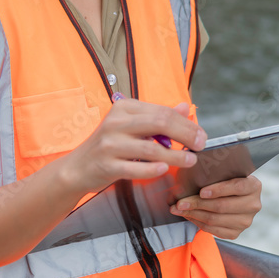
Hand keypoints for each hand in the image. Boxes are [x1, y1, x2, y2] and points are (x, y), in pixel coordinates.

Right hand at [58, 101, 205, 195]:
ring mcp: (110, 144)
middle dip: (185, 134)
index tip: (201, 135)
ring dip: (175, 156)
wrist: (77, 168)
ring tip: (190, 160)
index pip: (162, 112)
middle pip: (159, 123)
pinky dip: (152, 169)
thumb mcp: (132, 126)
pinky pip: (135, 168)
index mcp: (125, 108)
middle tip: (200, 145)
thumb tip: (185, 107)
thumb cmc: (110, 145)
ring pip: (151, 149)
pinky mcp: (106, 165)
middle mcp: (116, 123)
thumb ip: (158, 117)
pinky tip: (165, 169)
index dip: (186, 123)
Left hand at [169, 176, 261, 238]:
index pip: (237, 187)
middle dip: (198, 204)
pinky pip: (213, 230)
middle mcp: (253, 205)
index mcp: (254, 186)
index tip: (201, 191)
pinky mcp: (236, 233)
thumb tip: (192, 168)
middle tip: (180, 202)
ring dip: (194, 214)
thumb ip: (216, 171)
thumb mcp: (226, 173)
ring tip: (179, 209)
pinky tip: (189, 215)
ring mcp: (246, 221)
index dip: (219, 190)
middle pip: (223, 206)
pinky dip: (198, 223)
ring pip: (215, 220)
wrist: (234, 197)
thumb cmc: (226, 181)